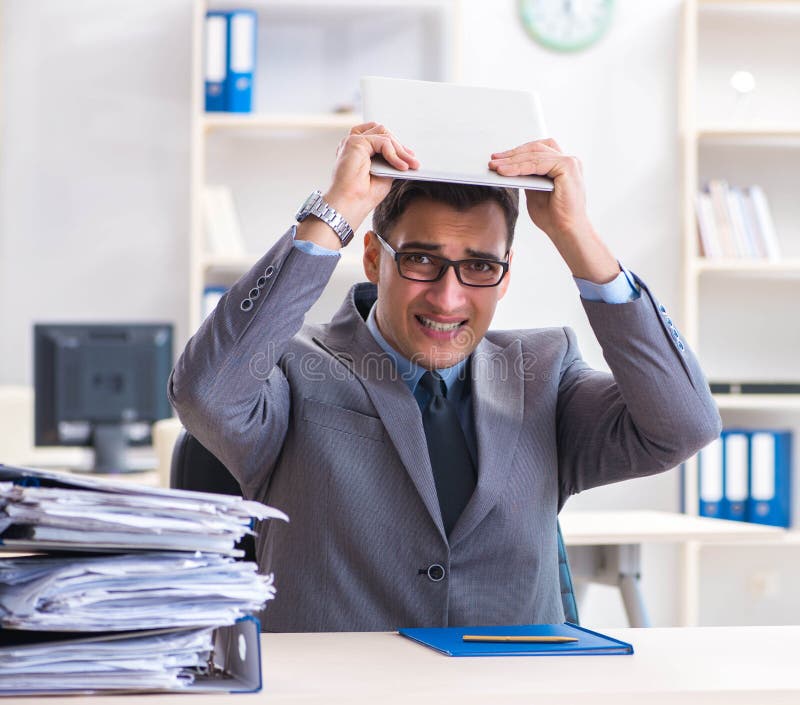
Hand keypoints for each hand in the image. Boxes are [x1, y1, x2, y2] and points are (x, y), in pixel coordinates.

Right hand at [325, 122, 418, 231]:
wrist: (350, 205)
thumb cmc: (362, 195)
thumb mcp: (383, 175)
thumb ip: (390, 161)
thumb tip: (406, 154)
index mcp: (358, 150)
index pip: (379, 136)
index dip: (395, 144)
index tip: (410, 156)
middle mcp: (354, 144)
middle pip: (382, 132)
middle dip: (400, 146)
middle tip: (413, 162)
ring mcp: (353, 141)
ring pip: (384, 135)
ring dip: (400, 150)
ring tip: (410, 165)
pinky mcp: (355, 142)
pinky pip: (382, 141)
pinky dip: (394, 154)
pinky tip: (401, 166)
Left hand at [488, 138, 619, 283]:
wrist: (566, 231)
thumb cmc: (553, 216)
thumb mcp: (534, 193)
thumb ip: (527, 179)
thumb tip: (508, 168)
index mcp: (561, 165)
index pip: (538, 150)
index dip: (517, 152)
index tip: (499, 158)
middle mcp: (568, 160)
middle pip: (535, 149)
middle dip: (511, 155)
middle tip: (493, 161)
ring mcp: (569, 162)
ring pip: (534, 155)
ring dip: (512, 161)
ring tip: (495, 167)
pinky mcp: (567, 166)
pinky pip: (538, 163)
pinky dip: (520, 167)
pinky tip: (506, 172)